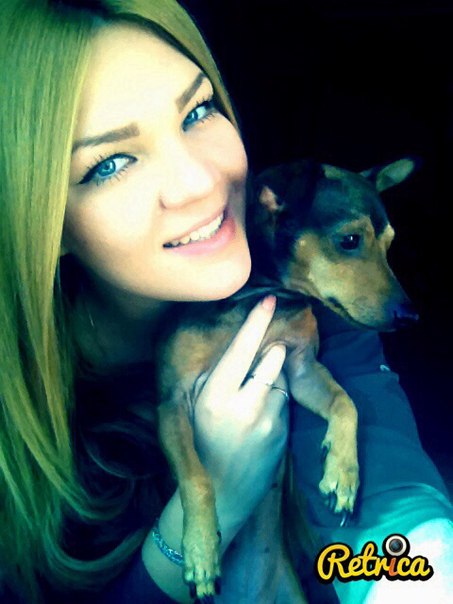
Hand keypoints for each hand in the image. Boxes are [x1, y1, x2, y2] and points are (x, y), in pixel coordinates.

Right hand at [192, 296, 289, 527]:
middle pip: (270, 359)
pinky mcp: (284, 433)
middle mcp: (243, 407)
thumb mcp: (197, 409)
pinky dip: (278, 401)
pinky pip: (286, 402)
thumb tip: (236, 343)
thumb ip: (214, 377)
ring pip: (281, 380)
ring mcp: (268, 422)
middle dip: (271, 352)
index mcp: (215, 398)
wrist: (223, 494)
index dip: (255, 322)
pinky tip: (262, 420)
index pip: (240, 351)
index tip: (269, 299)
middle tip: (261, 359)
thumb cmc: (203, 445)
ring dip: (274, 380)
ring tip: (253, 401)